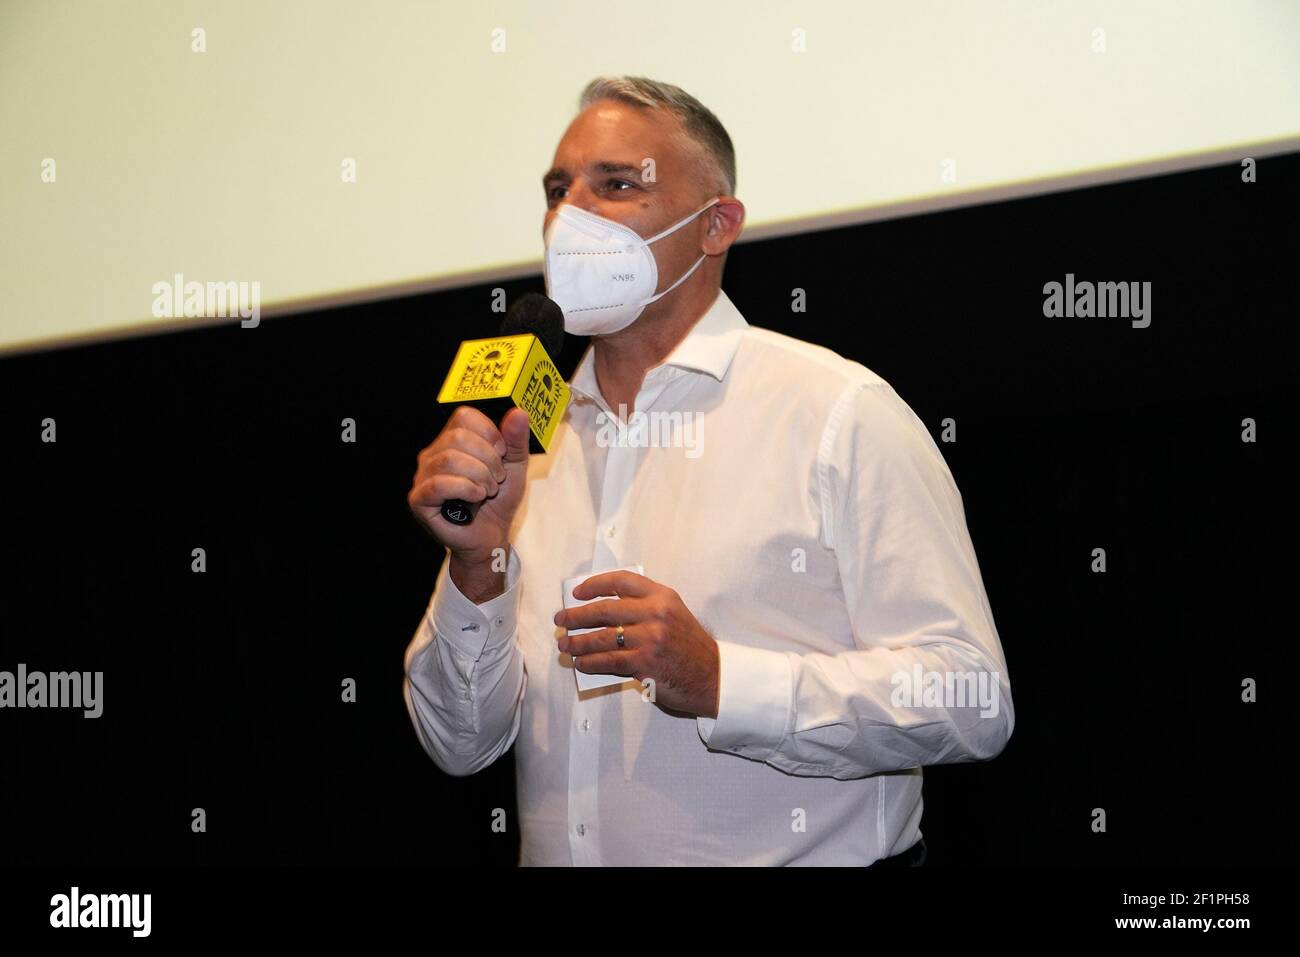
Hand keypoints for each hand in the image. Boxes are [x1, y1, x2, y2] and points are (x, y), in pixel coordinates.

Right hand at [407, 406, 531, 565]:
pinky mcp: (419, 500)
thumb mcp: (514, 466)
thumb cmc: (498, 500)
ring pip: (450, 459)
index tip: (501, 454)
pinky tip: (477, 497)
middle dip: (488, 459)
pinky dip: (466, 488)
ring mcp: (423, 477)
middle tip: (496, 479)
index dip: (490, 433)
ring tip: (488, 491)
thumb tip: (518, 412)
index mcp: (451, 441)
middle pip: (459, 437)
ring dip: (480, 476)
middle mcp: (433, 454)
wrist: (491, 536)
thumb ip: (516, 440)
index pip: (464, 416)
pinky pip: (439, 484)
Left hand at [553, 571, 719, 717]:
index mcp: (662, 597)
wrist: (712, 676)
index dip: (594, 584)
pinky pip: (609, 661)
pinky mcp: (645, 663)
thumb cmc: (689, 647)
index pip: (621, 581)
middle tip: (562, 620)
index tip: (578, 593)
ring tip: (566, 645)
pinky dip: (590, 662)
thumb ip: (644, 607)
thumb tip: (600, 611)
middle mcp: (656, 613)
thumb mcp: (673, 614)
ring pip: (602, 637)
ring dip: (578, 642)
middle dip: (577, 615)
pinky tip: (581, 663)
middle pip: (605, 609)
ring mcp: (651, 638)